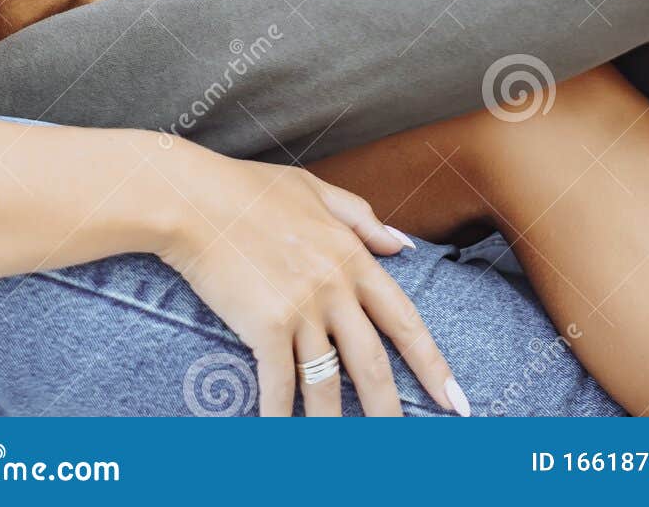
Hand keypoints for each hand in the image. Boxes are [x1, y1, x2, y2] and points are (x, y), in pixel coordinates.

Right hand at [155, 142, 465, 417]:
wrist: (194, 198)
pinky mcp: (265, 325)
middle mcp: (334, 285)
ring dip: (334, 429)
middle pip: (373, 364)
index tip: (454, 398)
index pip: (404, 319)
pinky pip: (280, 385)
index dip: (432, 363)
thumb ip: (361, 217)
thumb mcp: (315, 188)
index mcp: (351, 254)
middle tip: (407, 448)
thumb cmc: (249, 188)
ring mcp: (301, 307)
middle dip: (392, 412)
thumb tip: (402, 244)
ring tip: (341, 459)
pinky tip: (282, 437)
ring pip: (328, 384)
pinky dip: (282, 418)